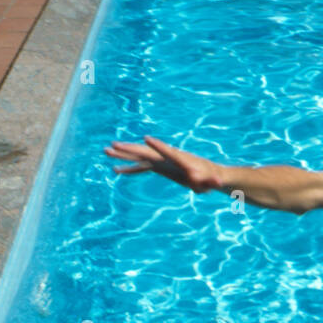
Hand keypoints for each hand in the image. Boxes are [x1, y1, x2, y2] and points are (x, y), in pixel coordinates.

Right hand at [104, 136, 224, 192]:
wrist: (210, 175)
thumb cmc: (211, 178)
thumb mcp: (211, 181)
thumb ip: (212, 181)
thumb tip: (216, 182)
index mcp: (179, 159)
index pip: (167, 151)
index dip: (158, 146)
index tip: (146, 139)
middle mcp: (167, 157)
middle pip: (146, 152)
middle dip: (130, 148)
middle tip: (112, 144)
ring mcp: (162, 161)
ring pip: (139, 157)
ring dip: (123, 155)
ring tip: (106, 151)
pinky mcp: (159, 168)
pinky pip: (142, 168)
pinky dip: (130, 169)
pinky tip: (116, 170)